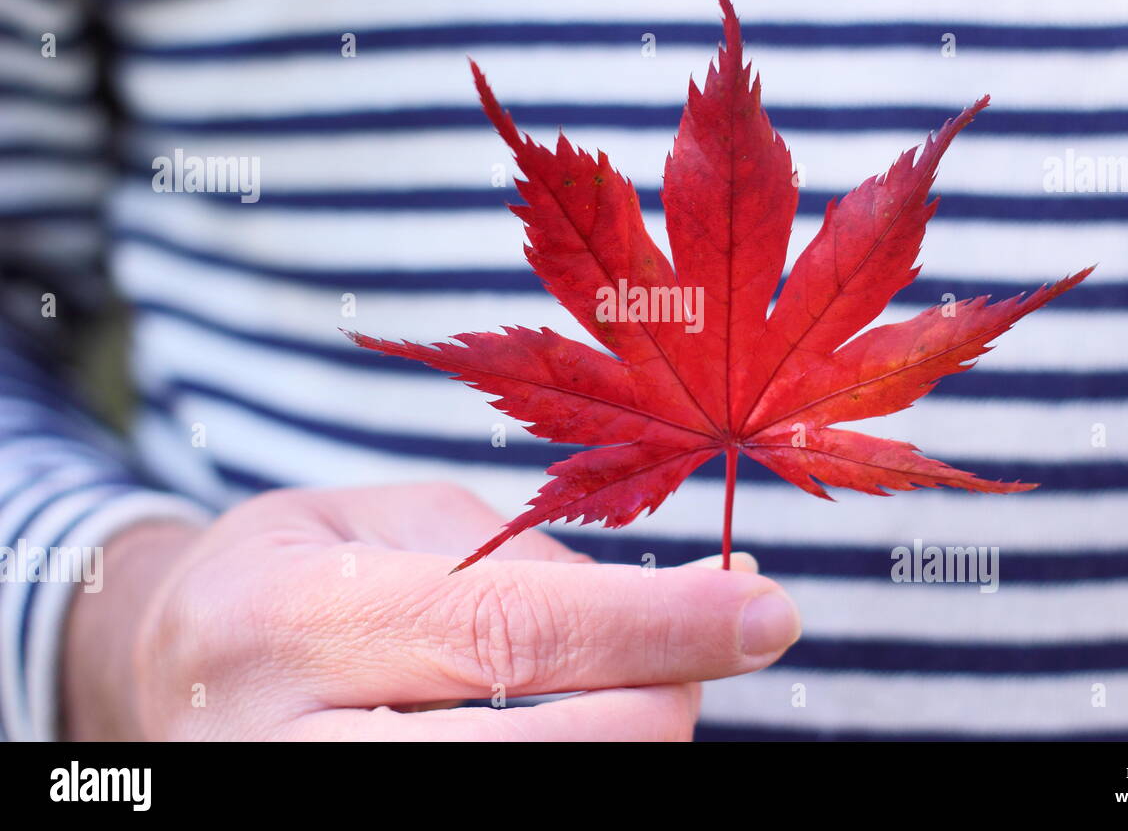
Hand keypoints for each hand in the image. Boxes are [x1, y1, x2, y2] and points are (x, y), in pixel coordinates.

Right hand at [63, 482, 799, 740]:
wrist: (162, 665)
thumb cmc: (295, 570)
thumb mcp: (390, 522)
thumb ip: (524, 567)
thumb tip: (676, 617)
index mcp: (293, 619)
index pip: (510, 631)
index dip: (655, 624)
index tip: (769, 608)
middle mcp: (282, 744)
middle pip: (534, 753)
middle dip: (658, 701)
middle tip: (713, 648)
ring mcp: (291, 812)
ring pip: (523, 799)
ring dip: (621, 740)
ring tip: (638, 681)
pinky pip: (494, 816)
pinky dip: (570, 768)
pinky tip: (586, 721)